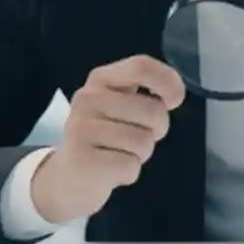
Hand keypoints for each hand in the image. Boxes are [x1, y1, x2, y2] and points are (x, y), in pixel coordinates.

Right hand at [31, 55, 184, 223]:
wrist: (68, 177)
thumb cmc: (107, 137)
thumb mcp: (122, 107)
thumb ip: (147, 94)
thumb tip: (174, 95)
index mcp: (101, 79)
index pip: (141, 66)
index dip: (168, 82)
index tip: (174, 100)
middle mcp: (87, 98)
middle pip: (154, 110)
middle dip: (156, 130)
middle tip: (133, 138)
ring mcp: (81, 129)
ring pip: (144, 142)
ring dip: (140, 154)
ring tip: (118, 154)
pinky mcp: (81, 160)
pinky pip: (130, 166)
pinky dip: (128, 174)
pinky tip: (110, 171)